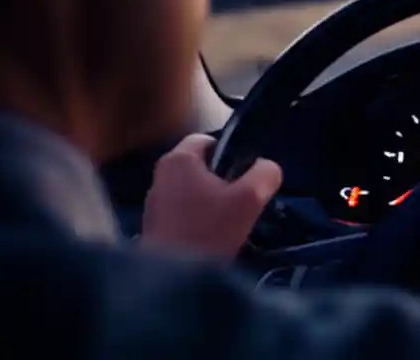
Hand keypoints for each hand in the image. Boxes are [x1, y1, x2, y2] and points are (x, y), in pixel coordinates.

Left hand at [141, 134, 282, 258]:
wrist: (172, 280)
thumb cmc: (209, 230)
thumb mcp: (250, 198)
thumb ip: (265, 173)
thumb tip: (266, 167)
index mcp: (179, 158)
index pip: (209, 139)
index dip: (232, 153)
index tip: (246, 177)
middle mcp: (161, 174)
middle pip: (201, 166)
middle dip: (222, 180)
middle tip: (241, 202)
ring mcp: (153, 202)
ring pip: (191, 190)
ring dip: (209, 201)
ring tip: (227, 223)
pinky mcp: (152, 226)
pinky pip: (181, 211)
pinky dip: (196, 219)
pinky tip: (210, 238)